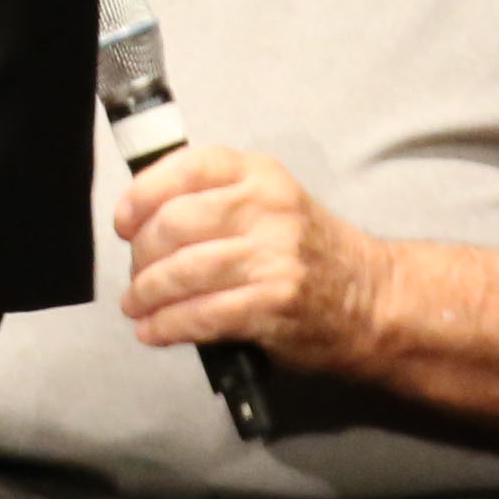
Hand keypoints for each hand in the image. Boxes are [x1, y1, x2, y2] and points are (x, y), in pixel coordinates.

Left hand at [115, 145, 388, 371]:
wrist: (375, 301)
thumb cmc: (309, 253)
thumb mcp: (270, 203)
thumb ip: (215, 200)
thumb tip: (140, 220)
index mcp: (260, 175)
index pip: (185, 168)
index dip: (140, 196)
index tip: (123, 222)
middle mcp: (266, 209)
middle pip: (172, 224)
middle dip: (140, 255)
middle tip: (135, 274)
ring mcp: (272, 257)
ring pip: (181, 272)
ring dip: (146, 294)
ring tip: (137, 305)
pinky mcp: (272, 304)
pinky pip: (200, 315)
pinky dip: (167, 326)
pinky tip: (154, 330)